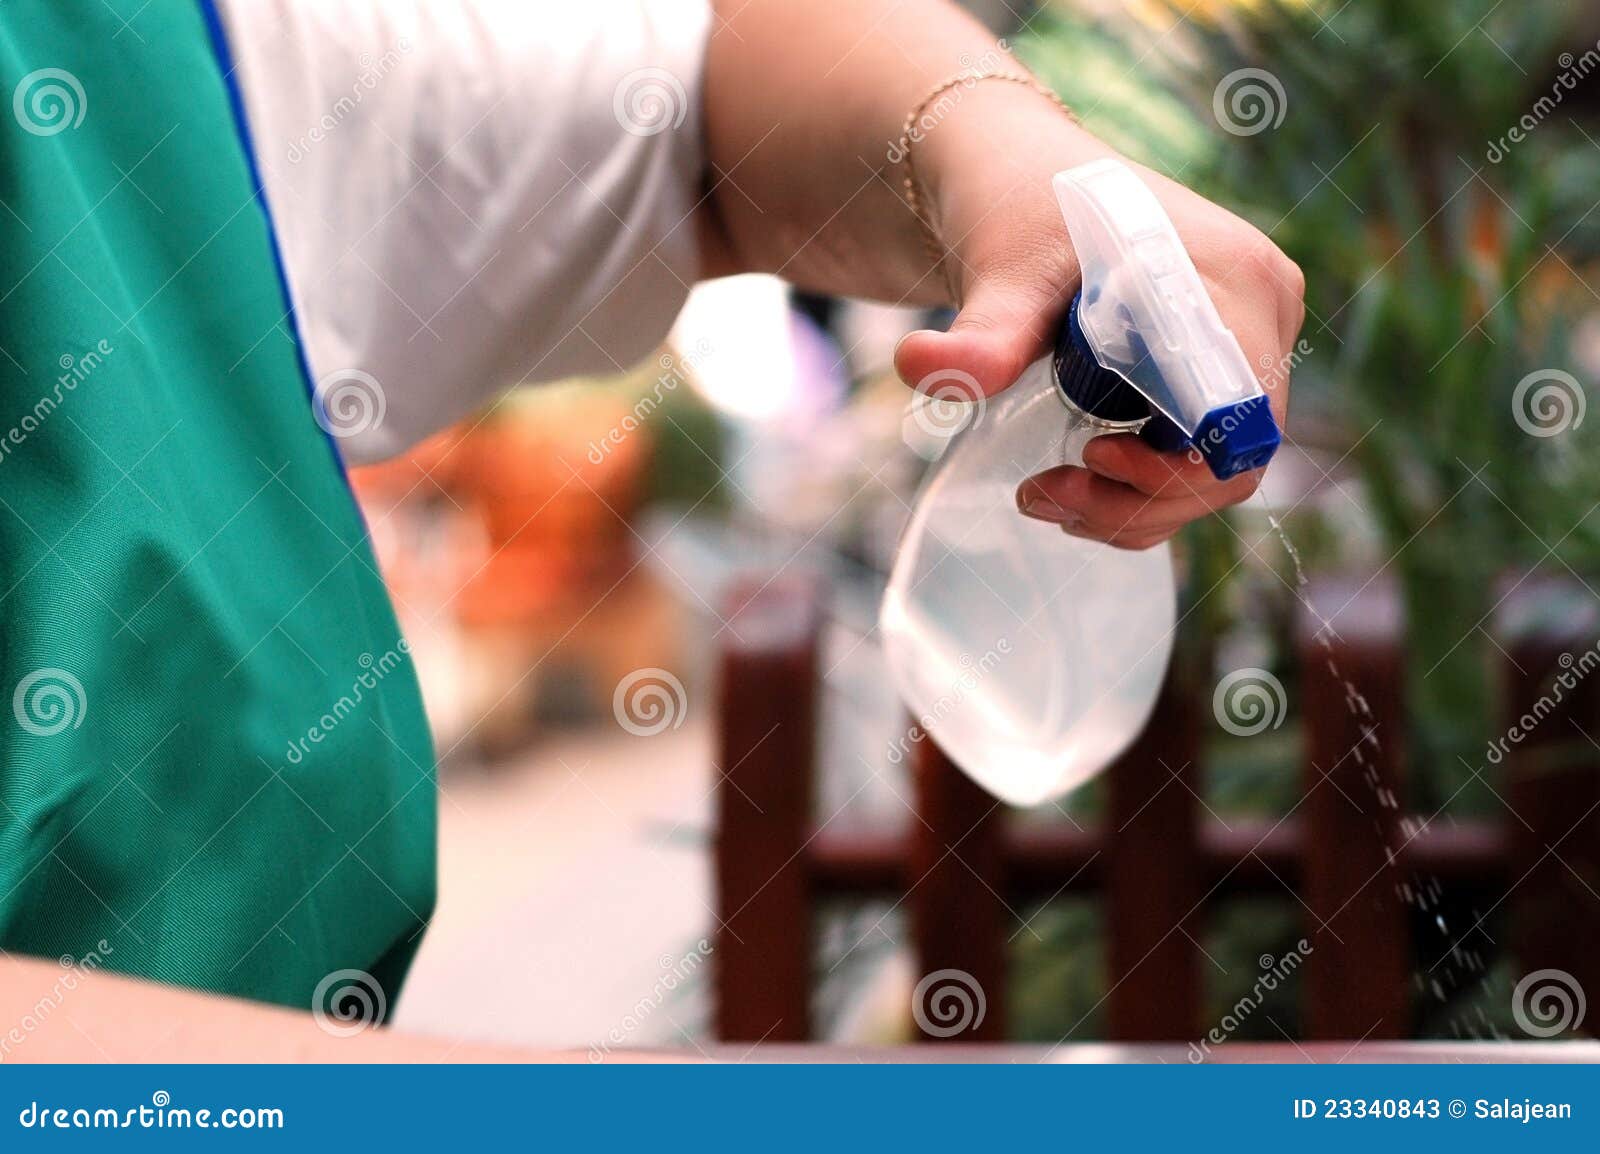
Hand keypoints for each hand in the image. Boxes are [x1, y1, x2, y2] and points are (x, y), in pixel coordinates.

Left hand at [893, 86, 1304, 549]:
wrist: (1013, 181)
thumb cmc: (1020, 210)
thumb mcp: (1004, 273)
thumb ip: (983, 333)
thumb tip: (916, 366)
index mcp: (1239, 284)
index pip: (1238, 421)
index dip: (1175, 465)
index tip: (1090, 456)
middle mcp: (1263, 314)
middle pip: (1233, 458)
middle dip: (1139, 499)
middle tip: (1041, 496)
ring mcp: (1246, 345)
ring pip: (1216, 470)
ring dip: (1134, 506)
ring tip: (1043, 496)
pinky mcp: (1216, 368)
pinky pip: (1197, 455)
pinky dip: (1138, 490)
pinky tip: (1069, 487)